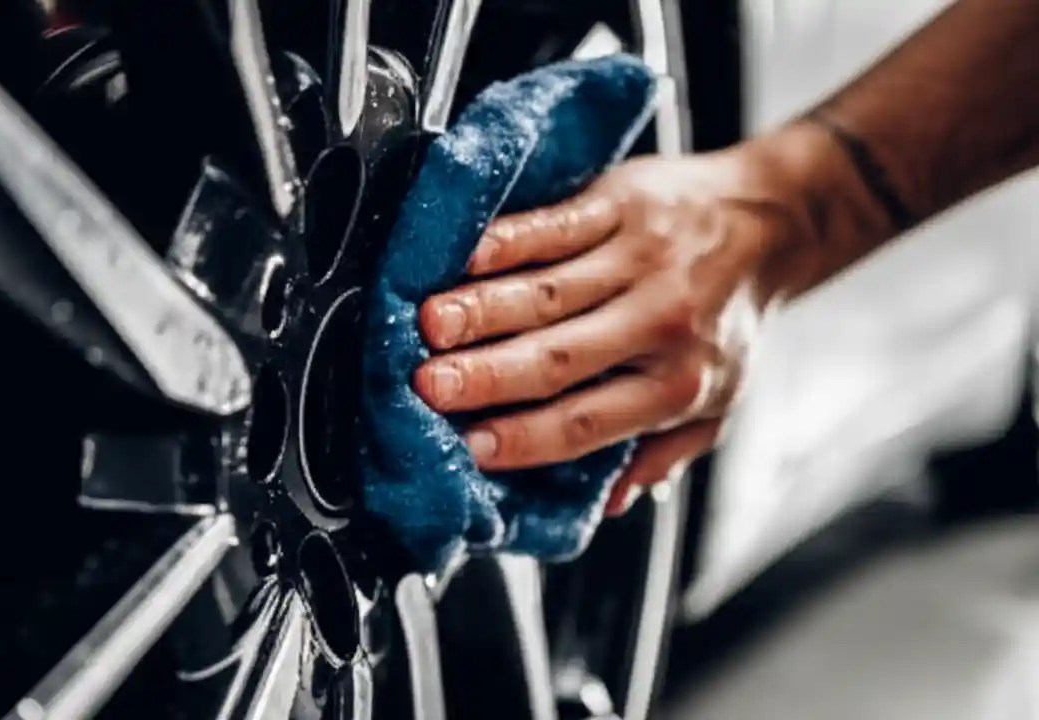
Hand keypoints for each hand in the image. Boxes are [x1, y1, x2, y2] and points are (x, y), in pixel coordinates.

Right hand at [413, 131, 852, 514]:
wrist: (770, 225)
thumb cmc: (727, 323)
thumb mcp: (715, 408)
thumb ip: (657, 458)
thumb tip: (603, 505)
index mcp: (676, 386)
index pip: (586, 422)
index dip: (524, 438)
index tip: (468, 448)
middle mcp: (659, 325)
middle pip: (559, 358)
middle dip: (486, 376)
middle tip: (428, 388)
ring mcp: (639, 262)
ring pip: (548, 292)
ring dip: (483, 308)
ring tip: (428, 324)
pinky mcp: (623, 206)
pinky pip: (556, 226)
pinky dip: (508, 240)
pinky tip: (465, 255)